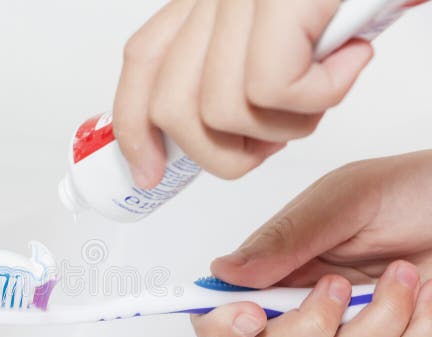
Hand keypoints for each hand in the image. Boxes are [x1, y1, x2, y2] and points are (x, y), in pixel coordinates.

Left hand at [113, 0, 372, 183]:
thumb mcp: (282, 34)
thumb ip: (233, 73)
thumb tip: (207, 136)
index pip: (141, 64)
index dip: (135, 127)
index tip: (149, 172)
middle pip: (171, 108)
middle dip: (220, 153)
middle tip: (268, 143)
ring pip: (222, 113)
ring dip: (282, 128)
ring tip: (321, 91)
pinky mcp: (277, 1)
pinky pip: (273, 91)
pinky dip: (319, 97)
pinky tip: (349, 60)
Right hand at [191, 151, 431, 336]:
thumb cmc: (412, 191)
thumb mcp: (345, 199)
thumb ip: (283, 239)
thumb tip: (221, 272)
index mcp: (275, 265)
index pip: (217, 310)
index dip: (218, 324)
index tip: (250, 314)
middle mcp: (300, 302)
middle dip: (300, 333)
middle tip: (337, 288)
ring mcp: (344, 330)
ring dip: (376, 323)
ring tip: (407, 274)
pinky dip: (415, 333)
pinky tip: (429, 295)